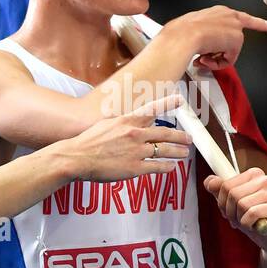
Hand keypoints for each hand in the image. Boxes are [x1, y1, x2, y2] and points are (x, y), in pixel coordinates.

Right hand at [56, 94, 191, 182]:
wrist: (77, 158)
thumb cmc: (89, 141)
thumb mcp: (107, 124)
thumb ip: (124, 123)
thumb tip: (133, 122)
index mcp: (128, 121)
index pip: (152, 109)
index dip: (168, 103)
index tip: (179, 99)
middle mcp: (136, 134)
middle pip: (165, 133)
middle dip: (180, 136)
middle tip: (189, 138)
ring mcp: (137, 151)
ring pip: (164, 151)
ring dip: (177, 152)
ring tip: (184, 153)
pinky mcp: (135, 168)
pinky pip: (156, 167)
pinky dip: (166, 167)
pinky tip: (171, 167)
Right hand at [165, 6, 266, 69]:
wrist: (183, 35)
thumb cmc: (182, 33)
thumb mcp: (193, 29)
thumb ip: (203, 35)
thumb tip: (200, 48)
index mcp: (218, 11)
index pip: (239, 17)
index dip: (256, 22)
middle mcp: (229, 16)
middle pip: (237, 36)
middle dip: (222, 51)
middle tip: (206, 57)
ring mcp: (234, 27)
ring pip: (230, 50)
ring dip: (215, 58)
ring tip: (202, 57)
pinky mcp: (237, 39)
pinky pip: (230, 59)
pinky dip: (218, 62)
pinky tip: (206, 59)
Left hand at [203, 168, 266, 243]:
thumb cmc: (253, 219)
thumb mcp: (231, 204)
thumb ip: (220, 191)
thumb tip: (209, 182)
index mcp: (254, 174)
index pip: (226, 185)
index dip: (222, 202)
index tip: (228, 210)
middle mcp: (265, 180)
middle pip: (233, 194)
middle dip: (230, 212)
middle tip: (238, 219)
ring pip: (241, 204)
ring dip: (240, 219)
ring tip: (248, 222)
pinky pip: (251, 214)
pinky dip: (248, 224)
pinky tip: (255, 225)